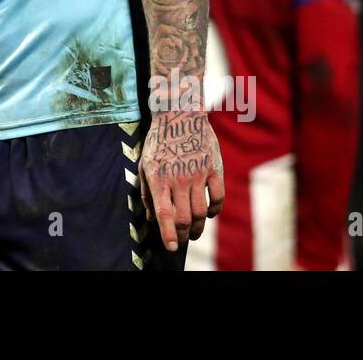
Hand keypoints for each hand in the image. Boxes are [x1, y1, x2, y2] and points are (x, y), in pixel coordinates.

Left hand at [139, 110, 224, 250]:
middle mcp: (179, 179)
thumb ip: (147, 193)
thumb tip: (151, 219)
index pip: (164, 214)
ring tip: (195, 232)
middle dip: (183, 234)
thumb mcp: (145, 165)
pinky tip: (209, 213)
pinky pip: (218, 198)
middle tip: (183, 239)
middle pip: (184, 218)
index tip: (171, 247)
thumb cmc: (159, 142)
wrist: (179, 114)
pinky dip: (214, 211)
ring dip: (198, 227)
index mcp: (159, 178)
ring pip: (201, 212)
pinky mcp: (214, 168)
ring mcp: (198, 174)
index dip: (168, 235)